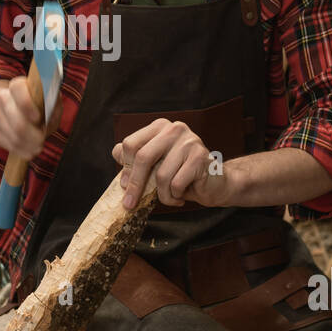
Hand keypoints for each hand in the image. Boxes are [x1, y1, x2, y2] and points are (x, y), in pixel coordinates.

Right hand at [0, 77, 45, 157]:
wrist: (19, 110)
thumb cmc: (41, 107)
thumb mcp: (51, 102)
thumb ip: (53, 106)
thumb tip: (49, 116)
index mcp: (18, 85)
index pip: (18, 91)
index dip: (28, 106)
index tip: (38, 119)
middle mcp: (3, 96)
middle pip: (18, 123)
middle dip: (34, 137)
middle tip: (42, 140)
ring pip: (13, 137)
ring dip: (29, 146)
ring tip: (38, 146)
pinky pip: (6, 145)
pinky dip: (20, 150)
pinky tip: (28, 148)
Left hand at [111, 119, 229, 208]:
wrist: (215, 184)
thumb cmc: (181, 174)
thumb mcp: (156, 164)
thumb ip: (136, 157)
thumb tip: (116, 153)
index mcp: (159, 127)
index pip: (131, 144)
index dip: (125, 168)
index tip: (123, 187)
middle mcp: (174, 129)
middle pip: (143, 157)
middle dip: (135, 185)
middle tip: (130, 204)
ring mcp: (189, 141)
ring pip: (161, 175)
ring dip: (162, 195)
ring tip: (170, 197)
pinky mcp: (201, 157)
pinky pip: (176, 184)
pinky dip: (175, 196)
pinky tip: (182, 195)